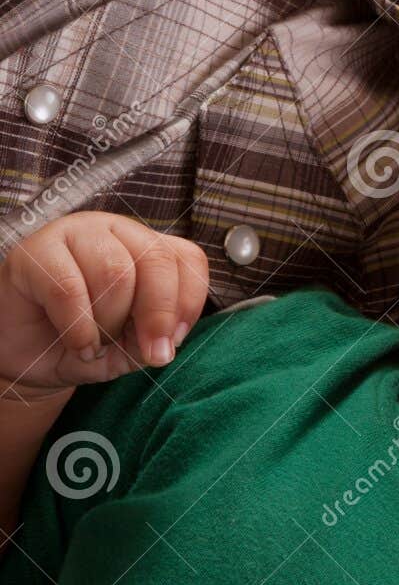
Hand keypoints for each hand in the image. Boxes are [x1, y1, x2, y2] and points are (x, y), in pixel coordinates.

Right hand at [0, 213, 208, 401]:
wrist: (23, 353)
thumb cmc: (81, 340)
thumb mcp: (127, 348)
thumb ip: (151, 338)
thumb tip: (166, 341)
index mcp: (146, 246)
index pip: (187, 259)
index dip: (188, 303)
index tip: (171, 342)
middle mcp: (115, 230)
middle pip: (155, 260)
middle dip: (157, 315)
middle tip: (149, 354)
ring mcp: (75, 234)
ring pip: (115, 271)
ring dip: (111, 323)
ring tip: (97, 344)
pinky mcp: (36, 252)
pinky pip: (68, 288)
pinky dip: (80, 328)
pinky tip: (79, 344)